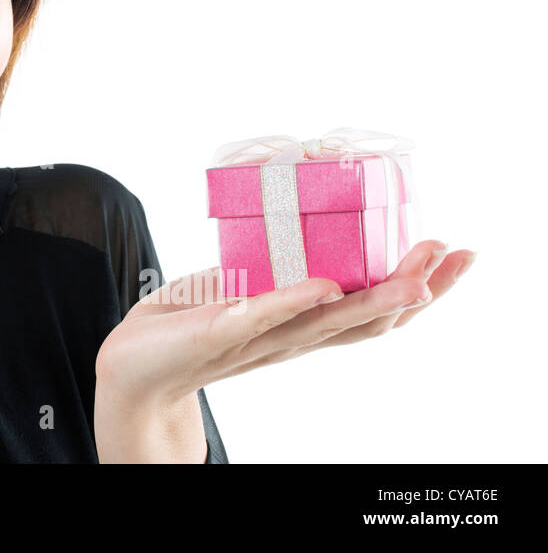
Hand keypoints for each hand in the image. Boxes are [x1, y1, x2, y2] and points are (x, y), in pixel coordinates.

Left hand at [96, 239, 474, 412]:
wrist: (130, 365)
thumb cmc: (186, 324)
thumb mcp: (240, 287)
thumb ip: (272, 268)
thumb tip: (301, 224)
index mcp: (299, 324)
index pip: (371, 308)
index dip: (420, 285)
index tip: (458, 254)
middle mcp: (289, 337)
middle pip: (368, 320)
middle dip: (418, 289)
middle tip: (455, 257)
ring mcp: (256, 338)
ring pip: (326, 323)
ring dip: (372, 300)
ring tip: (416, 281)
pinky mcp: (216, 332)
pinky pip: (257, 316)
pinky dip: (288, 301)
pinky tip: (320, 286)